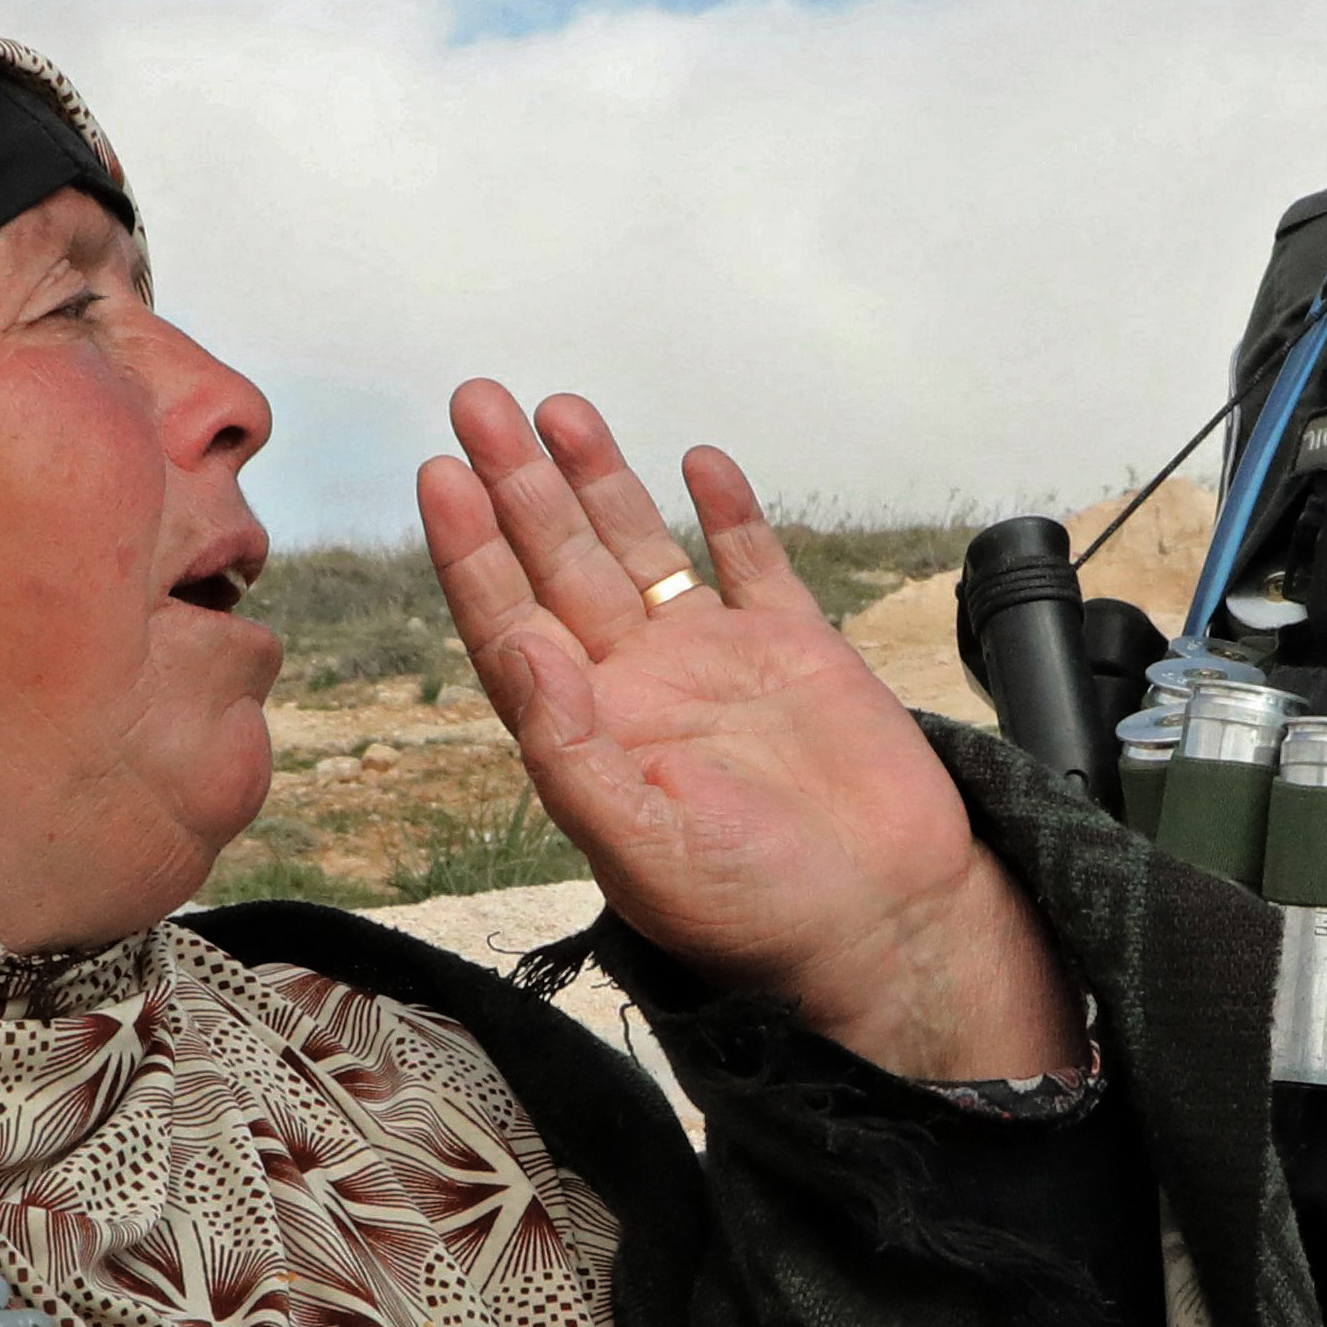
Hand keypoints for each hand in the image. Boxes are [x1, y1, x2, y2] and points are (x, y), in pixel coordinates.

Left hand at [416, 381, 1079, 1081]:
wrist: (886, 925)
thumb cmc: (757, 914)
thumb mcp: (641, 846)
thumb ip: (571, 747)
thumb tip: (517, 643)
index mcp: (589, 733)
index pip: (509, 622)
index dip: (471, 549)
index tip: (440, 475)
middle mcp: (642, 686)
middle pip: (561, 562)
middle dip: (517, 482)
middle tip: (475, 402)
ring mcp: (719, 662)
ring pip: (642, 547)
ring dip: (599, 478)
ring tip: (556, 407)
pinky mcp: (798, 652)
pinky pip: (754, 563)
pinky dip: (728, 511)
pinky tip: (698, 461)